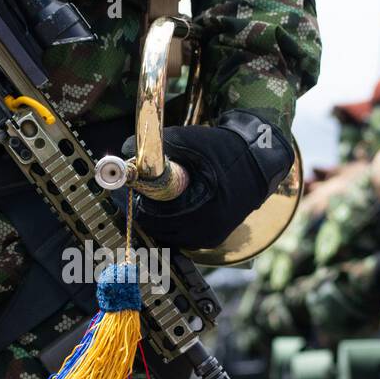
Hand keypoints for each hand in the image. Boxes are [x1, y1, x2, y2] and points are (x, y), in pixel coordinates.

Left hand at [130, 110, 294, 249]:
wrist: (260, 162)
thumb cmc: (225, 149)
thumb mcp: (189, 140)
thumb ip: (157, 146)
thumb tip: (125, 149)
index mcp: (200, 209)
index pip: (150, 215)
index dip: (131, 198)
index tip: (119, 186)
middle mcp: (204, 230)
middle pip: (155, 227)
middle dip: (141, 207)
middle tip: (131, 189)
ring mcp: (208, 237)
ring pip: (165, 233)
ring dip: (153, 215)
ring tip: (149, 194)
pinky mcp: (211, 238)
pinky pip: (178, 234)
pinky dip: (169, 220)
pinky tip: (168, 203)